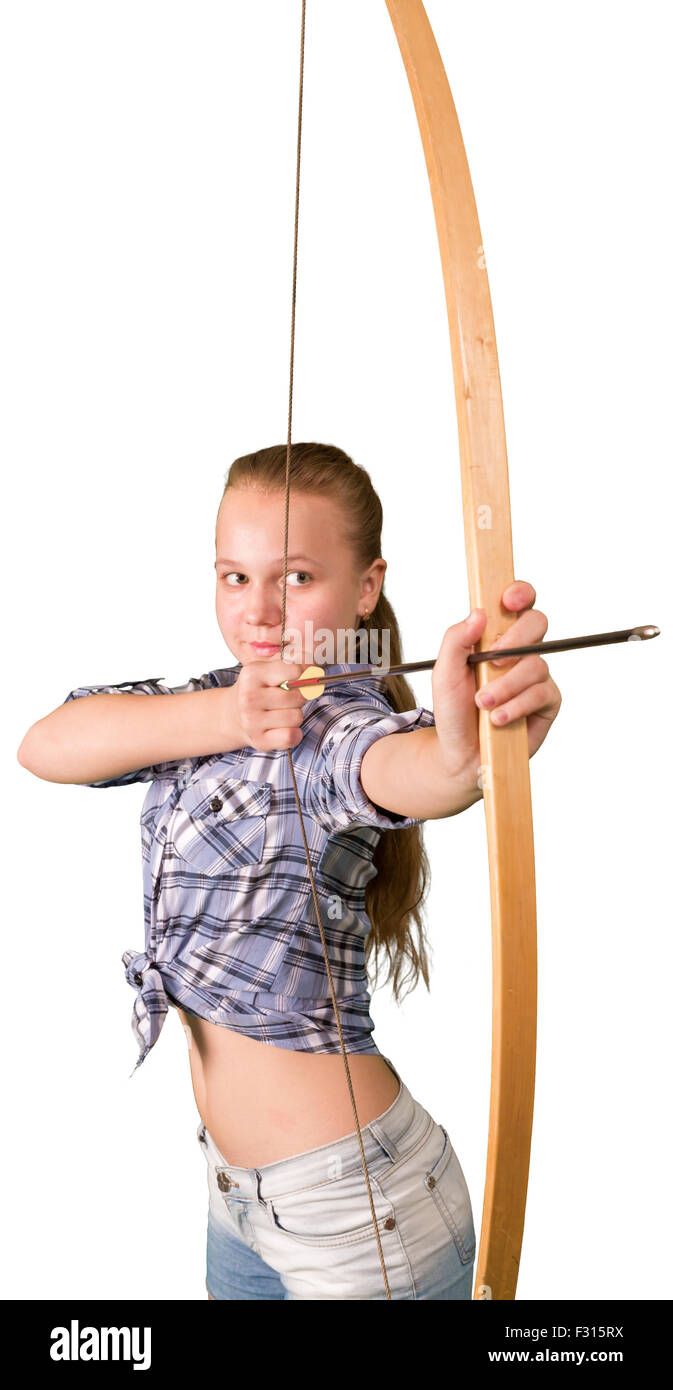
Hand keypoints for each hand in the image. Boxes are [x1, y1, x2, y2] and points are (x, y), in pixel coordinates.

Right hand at [235, 659, 306, 751]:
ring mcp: (252, 722)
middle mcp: (249, 698)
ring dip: (295, 716)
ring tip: (281, 713)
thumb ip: (292, 667)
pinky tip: (283, 727)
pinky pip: (291, 736)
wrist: (233, 715)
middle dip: (299, 698)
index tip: (303, 678)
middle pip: (298, 697)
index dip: (305, 676)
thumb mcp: (267, 671)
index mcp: (252, 674)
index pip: (295, 672)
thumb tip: (316, 671)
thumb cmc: (257, 691)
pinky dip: (294, 733)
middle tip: (287, 699)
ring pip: (296, 717)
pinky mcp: (259, 741)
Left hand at [431, 580, 561, 776]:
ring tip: (483, 704)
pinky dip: (516, 706)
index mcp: (497, 637)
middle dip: (516, 639)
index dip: (520, 593)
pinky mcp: (547, 702)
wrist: (461, 751)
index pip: (519, 603)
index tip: (509, 601)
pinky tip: (498, 718)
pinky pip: (541, 693)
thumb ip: (456, 640)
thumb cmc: (454, 709)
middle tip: (493, 659)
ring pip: (535, 665)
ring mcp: (537, 676)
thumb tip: (478, 613)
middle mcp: (521, 652)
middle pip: (537, 623)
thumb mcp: (444, 672)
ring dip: (505, 686)